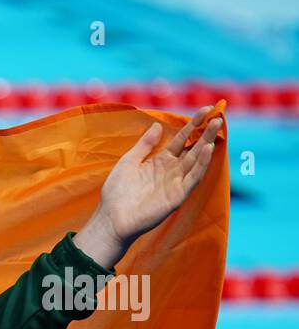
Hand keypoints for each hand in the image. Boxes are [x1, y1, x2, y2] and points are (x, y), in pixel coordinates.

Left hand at [74, 105, 221, 267]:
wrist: (111, 219)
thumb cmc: (117, 192)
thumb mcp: (128, 162)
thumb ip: (144, 145)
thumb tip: (157, 125)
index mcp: (160, 161)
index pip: (181, 139)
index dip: (193, 124)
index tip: (205, 109)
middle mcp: (172, 171)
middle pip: (193, 148)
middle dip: (206, 132)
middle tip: (218, 115)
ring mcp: (176, 183)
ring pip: (197, 160)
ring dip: (208, 143)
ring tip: (217, 125)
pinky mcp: (177, 196)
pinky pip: (193, 178)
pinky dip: (201, 165)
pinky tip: (207, 150)